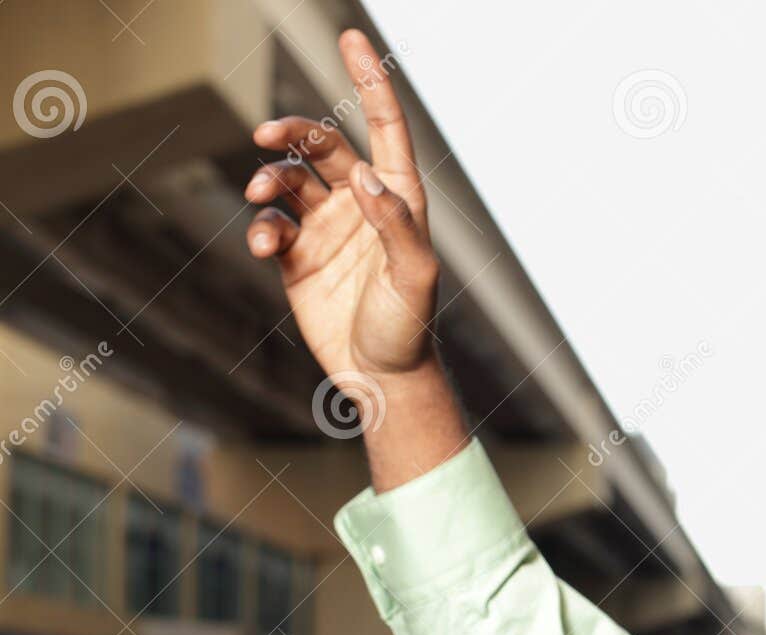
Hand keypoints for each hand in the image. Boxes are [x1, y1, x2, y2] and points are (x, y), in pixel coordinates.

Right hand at [246, 29, 437, 382]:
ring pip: (289, 181)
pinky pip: (271, 226)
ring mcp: (327, 230)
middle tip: (266, 137)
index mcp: (398, 201)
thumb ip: (395, 225)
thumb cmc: (410, 329)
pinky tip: (266, 247)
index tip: (351, 36)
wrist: (381, 378)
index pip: (384, 128)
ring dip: (270, 180)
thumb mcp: (415, 278)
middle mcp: (361, 206)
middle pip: (321, 145)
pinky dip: (262, 227)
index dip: (370, 81)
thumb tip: (365, 178)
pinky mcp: (298, 258)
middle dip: (292, 133)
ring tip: (262, 197)